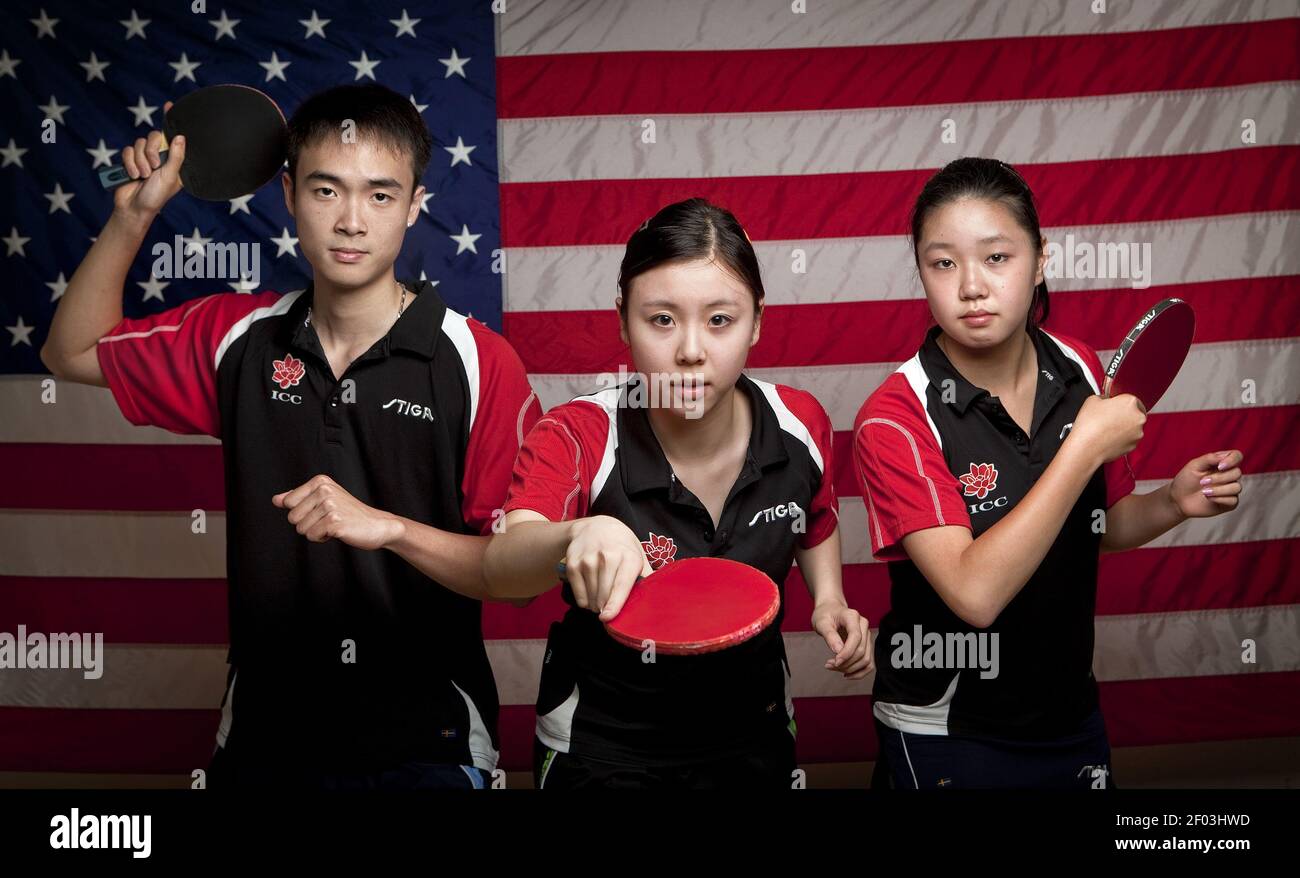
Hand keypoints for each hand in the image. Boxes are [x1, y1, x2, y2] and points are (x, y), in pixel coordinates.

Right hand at [113, 101, 185, 215]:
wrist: (134, 207)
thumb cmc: (156, 196)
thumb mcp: (169, 176)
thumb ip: (176, 156)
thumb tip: (181, 136)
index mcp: (174, 160)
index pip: (173, 136)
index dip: (170, 121)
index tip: (169, 105)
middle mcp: (160, 156)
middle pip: (153, 136)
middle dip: (151, 151)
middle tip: (154, 167)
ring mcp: (144, 158)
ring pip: (139, 143)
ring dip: (140, 161)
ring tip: (143, 176)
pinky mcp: (130, 160)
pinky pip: (127, 151)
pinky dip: (129, 163)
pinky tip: (133, 175)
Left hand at [272, 474, 403, 549]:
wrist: (377, 525)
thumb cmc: (350, 514)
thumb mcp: (323, 500)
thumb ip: (299, 499)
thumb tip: (276, 500)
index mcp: (320, 481)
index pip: (288, 503)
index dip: (302, 512)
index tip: (321, 511)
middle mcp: (324, 490)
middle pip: (292, 517)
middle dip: (307, 524)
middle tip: (328, 520)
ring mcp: (330, 505)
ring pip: (301, 528)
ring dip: (316, 532)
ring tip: (334, 526)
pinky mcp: (334, 521)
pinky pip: (312, 536)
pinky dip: (322, 538)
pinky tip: (338, 532)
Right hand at [561, 515, 653, 620]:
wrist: (596, 527)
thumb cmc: (622, 547)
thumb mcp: (639, 556)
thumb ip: (646, 577)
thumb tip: (656, 598)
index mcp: (629, 557)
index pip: (621, 584)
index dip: (615, 603)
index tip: (608, 617)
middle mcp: (607, 556)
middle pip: (604, 595)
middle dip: (606, 608)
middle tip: (609, 607)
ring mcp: (588, 559)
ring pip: (590, 596)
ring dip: (595, 605)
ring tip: (600, 598)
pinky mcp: (573, 563)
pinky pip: (578, 593)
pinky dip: (583, 600)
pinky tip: (589, 594)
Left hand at [812, 602, 873, 679]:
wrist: (830, 610)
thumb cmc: (825, 614)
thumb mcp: (821, 623)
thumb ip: (830, 636)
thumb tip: (838, 651)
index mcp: (853, 617)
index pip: (856, 637)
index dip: (846, 653)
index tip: (835, 662)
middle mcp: (864, 625)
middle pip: (861, 651)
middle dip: (845, 663)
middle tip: (829, 665)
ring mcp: (867, 635)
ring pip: (866, 659)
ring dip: (850, 668)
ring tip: (834, 667)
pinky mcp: (866, 644)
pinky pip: (868, 663)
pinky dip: (859, 672)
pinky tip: (846, 674)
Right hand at [1067, 393, 1145, 465]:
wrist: (1087, 447)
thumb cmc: (1089, 425)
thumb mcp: (1092, 400)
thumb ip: (1105, 397)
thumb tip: (1106, 401)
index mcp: (1130, 402)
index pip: (1129, 398)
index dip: (1119, 402)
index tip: (1113, 407)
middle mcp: (1138, 417)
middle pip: (1135, 412)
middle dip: (1124, 414)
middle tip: (1109, 417)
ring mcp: (1138, 432)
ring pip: (1133, 426)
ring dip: (1124, 426)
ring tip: (1107, 428)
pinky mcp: (1134, 444)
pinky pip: (1130, 438)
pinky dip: (1122, 437)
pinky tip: (1109, 437)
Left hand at [1168, 450, 1242, 518]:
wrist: (1179, 500)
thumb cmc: (1186, 480)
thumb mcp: (1194, 466)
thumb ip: (1210, 458)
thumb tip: (1225, 457)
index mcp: (1221, 463)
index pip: (1237, 456)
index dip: (1233, 460)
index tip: (1220, 466)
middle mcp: (1228, 475)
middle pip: (1237, 473)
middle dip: (1219, 478)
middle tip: (1202, 482)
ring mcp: (1230, 489)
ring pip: (1237, 487)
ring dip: (1219, 490)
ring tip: (1204, 491)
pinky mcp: (1229, 503)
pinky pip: (1233, 500)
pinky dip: (1219, 499)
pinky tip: (1208, 499)